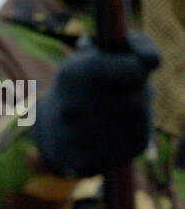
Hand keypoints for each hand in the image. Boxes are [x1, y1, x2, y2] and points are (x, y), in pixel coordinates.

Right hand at [29, 33, 159, 177]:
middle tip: (119, 96)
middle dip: (137, 96)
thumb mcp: (105, 54)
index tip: (128, 72)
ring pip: (139, 122)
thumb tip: (153, 61)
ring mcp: (77, 139)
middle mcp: (69, 109)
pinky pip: (136, 144)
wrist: (54, 129)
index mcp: (71, 75)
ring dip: (136, 117)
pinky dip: (133, 138)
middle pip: (138, 100)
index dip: (137, 69)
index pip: (135, 70)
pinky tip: (114, 135)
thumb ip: (136, 45)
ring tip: (116, 115)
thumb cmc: (90, 84)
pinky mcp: (89, 163)